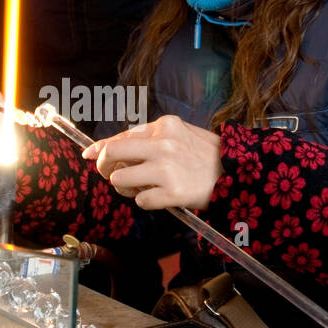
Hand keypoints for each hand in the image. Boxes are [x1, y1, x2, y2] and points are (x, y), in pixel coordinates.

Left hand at [81, 115, 221, 210]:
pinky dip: (145, 201)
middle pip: (112, 154)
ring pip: (121, 179)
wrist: (238, 174)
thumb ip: (150, 138)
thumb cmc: (206, 155)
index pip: (121, 136)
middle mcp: (163, 144)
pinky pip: (140, 200)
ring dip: (125, 187)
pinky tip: (159, 197)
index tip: (89, 155)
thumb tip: (111, 147)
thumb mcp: (180, 134)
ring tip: (141, 187)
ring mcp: (167, 169)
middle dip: (103, 167)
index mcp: (165, 126)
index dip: (100, 148)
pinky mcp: (172, 192)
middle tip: (110, 175)